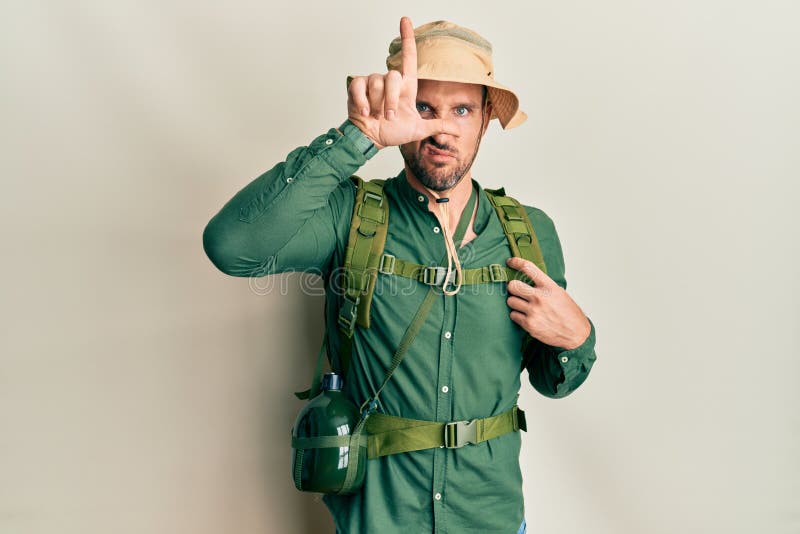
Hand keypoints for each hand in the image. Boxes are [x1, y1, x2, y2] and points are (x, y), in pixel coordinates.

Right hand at [346, 17, 456, 148]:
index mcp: (406, 87)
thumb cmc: (393, 132)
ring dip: (378, 103)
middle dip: (391, 99)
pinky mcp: (357, 87)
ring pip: (376, 82)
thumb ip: (438, 126)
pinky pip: (360, 86)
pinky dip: (362, 101)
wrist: (371, 139)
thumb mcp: (419, 130)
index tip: (405, 20)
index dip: (407, 38)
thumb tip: (458, 132)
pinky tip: (364, 111)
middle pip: (392, 76)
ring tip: (377, 115)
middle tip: (389, 116)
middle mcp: (389, 81)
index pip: (408, 58)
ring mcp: (372, 83)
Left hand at [506, 257, 590, 350]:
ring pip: (511, 301)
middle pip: (512, 285)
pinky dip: (517, 316)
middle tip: (517, 291)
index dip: (516, 262)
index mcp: (549, 286)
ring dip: (515, 303)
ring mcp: (533, 311)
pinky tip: (526, 316)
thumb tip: (527, 278)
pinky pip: (513, 315)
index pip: (528, 268)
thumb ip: (544, 286)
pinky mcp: (529, 324)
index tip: (510, 262)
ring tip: (524, 306)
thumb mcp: (560, 293)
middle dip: (513, 288)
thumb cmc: (569, 313)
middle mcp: (540, 297)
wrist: (575, 334)